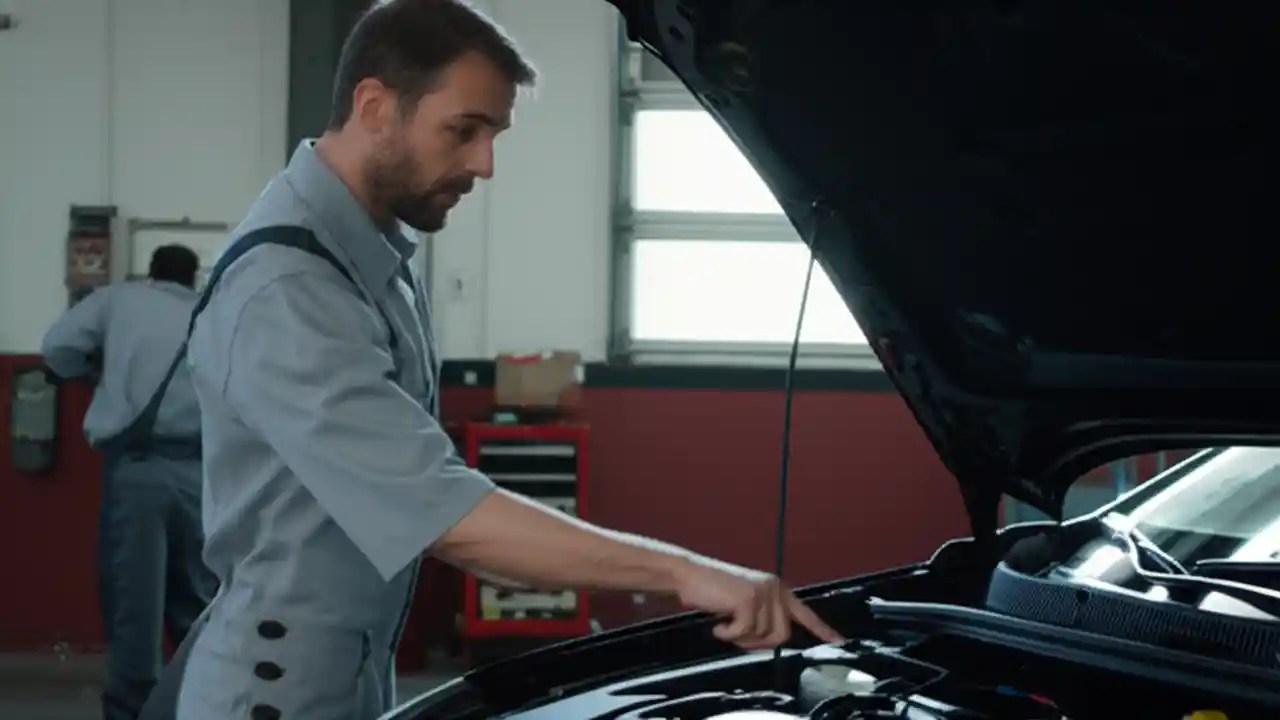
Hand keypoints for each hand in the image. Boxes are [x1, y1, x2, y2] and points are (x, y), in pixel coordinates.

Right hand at [672, 556, 844, 650]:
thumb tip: (772, 641)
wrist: (689, 575)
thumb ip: (763, 617)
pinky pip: (744, 632)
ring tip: (725, 626)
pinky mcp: (748, 599)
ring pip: (763, 635)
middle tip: (738, 638)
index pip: (805, 613)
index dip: (822, 629)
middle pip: (782, 634)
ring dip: (741, 639)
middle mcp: (776, 588)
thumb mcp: (745, 605)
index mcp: (778, 589)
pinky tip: (718, 626)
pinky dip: (728, 635)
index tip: (839, 641)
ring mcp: (763, 592)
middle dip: (760, 644)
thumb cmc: (713, 592)